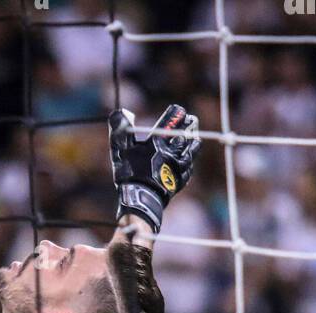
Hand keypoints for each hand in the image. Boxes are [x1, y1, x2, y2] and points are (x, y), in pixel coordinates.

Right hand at [108, 104, 200, 233]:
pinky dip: (190, 163)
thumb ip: (121, 130)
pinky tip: (189, 162)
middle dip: (189, 127)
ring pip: (190, 152)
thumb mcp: (121, 149)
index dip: (177, 115)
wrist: (141, 198)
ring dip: (193, 144)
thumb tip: (119, 112)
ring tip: (196, 139)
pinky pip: (188, 170)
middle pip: (185, 136)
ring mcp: (177, 168)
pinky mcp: (178, 182)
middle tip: (192, 120)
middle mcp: (171, 153)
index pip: (172, 123)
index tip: (181, 111)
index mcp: (158, 143)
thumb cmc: (129, 173)